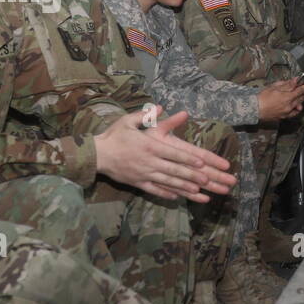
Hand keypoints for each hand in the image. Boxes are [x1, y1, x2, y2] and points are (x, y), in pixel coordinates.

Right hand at [94, 109, 236, 202]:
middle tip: (207, 180)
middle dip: (192, 175)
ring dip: (183, 187)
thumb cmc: (113, 136)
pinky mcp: (137, 183)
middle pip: (174, 170)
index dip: (189, 159)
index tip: (203, 163)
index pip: (173, 153)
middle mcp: (149, 162)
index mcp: (149, 146)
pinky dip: (166, 194)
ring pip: (167, 182)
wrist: (95, 154)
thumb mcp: (128, 121)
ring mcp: (143, 174)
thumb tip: (161, 106)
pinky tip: (176, 197)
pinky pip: (154, 190)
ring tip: (198, 191)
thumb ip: (146, 115)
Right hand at [258, 79, 303, 121]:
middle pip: (300, 99)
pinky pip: (293, 114)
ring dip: (301, 102)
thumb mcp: (274, 87)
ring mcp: (287, 113)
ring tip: (301, 98)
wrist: (255, 109)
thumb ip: (287, 84)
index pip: (300, 91)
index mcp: (287, 97)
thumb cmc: (262, 97)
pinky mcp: (283, 117)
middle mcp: (289, 106)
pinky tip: (295, 107)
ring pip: (298, 107)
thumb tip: (296, 80)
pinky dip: (295, 110)